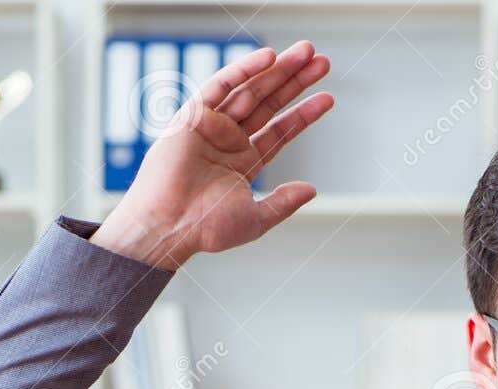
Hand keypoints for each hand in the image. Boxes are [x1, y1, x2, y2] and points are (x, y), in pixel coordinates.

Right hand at [90, 41, 333, 269]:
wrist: (169, 226)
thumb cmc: (205, 228)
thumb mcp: (256, 219)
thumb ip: (283, 203)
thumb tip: (311, 190)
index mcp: (243, 162)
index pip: (279, 130)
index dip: (304, 114)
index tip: (328, 98)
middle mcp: (228, 140)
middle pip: (269, 103)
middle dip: (295, 81)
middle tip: (323, 61)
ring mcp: (211, 125)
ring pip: (250, 89)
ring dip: (278, 69)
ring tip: (307, 51)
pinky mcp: (192, 115)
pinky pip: (221, 85)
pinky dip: (243, 70)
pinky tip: (268, 57)